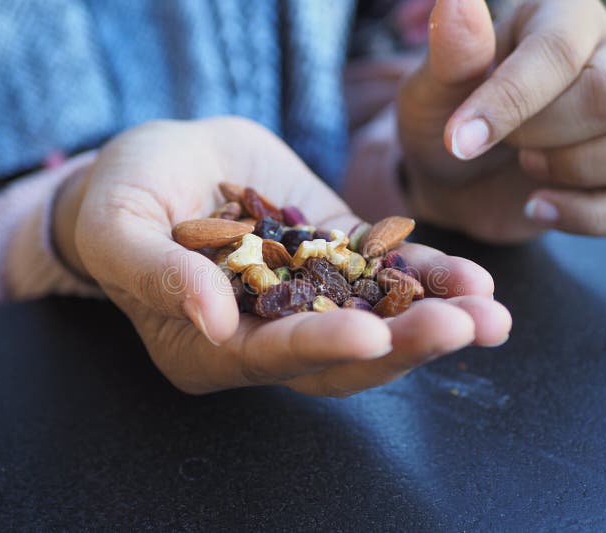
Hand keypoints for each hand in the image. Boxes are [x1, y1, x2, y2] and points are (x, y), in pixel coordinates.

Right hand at [55, 118, 510, 395]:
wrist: (156, 161)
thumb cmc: (118, 198)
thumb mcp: (117, 229)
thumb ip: (157, 274)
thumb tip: (213, 319)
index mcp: (208, 348)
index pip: (270, 358)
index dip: (319, 346)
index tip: (369, 334)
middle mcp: (265, 334)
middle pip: (341, 356)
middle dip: (403, 344)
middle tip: (463, 328)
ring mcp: (305, 294)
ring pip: (375, 317)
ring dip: (434, 316)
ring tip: (489, 310)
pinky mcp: (332, 253)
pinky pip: (382, 271)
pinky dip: (424, 275)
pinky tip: (468, 276)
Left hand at [397, 0, 605, 242]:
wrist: (448, 176)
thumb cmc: (444, 118)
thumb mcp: (431, 89)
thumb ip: (452, 54)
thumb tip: (455, 2)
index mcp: (561, 18)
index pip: (558, 49)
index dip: (511, 100)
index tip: (461, 140)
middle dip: (542, 135)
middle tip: (504, 143)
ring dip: (582, 171)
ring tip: (530, 169)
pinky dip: (592, 216)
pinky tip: (541, 207)